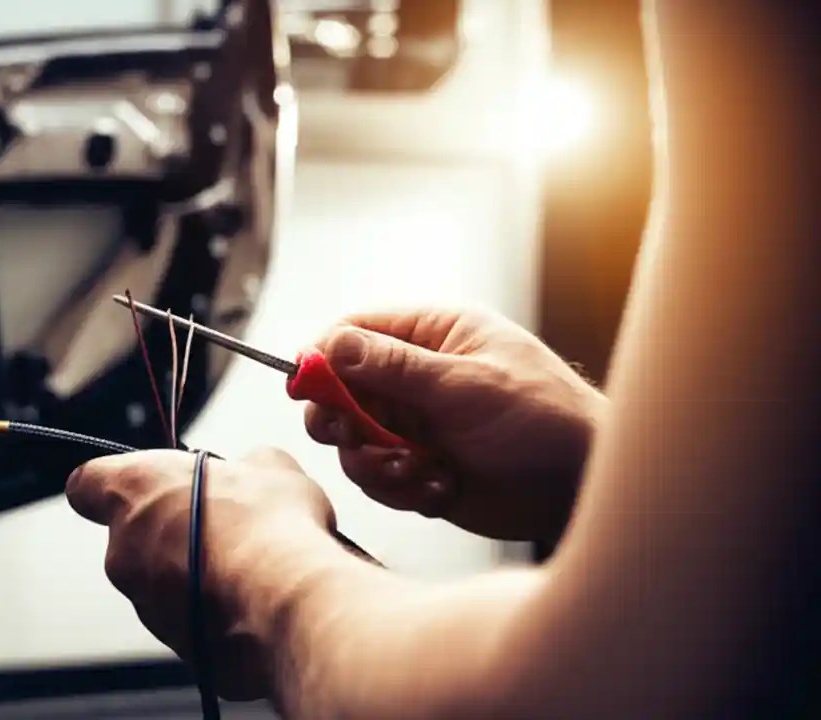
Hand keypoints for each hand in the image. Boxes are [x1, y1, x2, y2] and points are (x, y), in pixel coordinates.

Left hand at [65, 447, 340, 700]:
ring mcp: (145, 604)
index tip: (148, 482)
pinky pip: (189, 620)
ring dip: (196, 574)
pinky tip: (256, 600)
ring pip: (161, 583)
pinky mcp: (176, 646)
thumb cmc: (267, 527)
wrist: (286, 605)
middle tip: (226, 526)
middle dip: (175, 532)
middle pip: (134, 537)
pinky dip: (215, 611)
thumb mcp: (269, 467)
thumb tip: (251, 471)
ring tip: (251, 567)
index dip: (117, 483)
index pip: (87, 485)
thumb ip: (242, 464)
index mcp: (133, 492)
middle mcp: (124, 550)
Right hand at [304, 307, 606, 543]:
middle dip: (340, 418)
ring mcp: (416, 424)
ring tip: (418, 470)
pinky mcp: (419, 467)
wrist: (581, 489)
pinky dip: (401, 488)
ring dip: (376, 462)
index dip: (322, 359)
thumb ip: (393, 368)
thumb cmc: (544, 419)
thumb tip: (331, 346)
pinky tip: (440, 487)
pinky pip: (379, 478)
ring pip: (353, 441)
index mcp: (433, 335)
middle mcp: (417, 377)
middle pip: (340, 390)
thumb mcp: (464, 386)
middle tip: (349, 434)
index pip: (354, 333)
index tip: (304, 387)